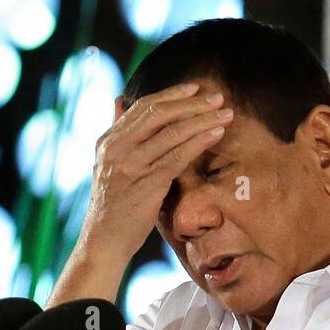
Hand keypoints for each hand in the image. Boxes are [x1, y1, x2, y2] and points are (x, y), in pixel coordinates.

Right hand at [81, 82, 233, 260]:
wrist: (104, 241)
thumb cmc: (112, 205)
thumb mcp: (108, 164)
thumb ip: (118, 132)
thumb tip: (119, 99)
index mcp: (107, 141)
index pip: (142, 107)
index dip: (171, 94)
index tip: (195, 88)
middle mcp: (116, 149)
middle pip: (158, 114)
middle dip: (191, 103)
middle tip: (217, 97)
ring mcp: (131, 166)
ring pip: (172, 133)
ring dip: (203, 120)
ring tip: (226, 113)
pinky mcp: (147, 184)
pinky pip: (178, 156)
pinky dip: (200, 142)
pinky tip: (216, 134)